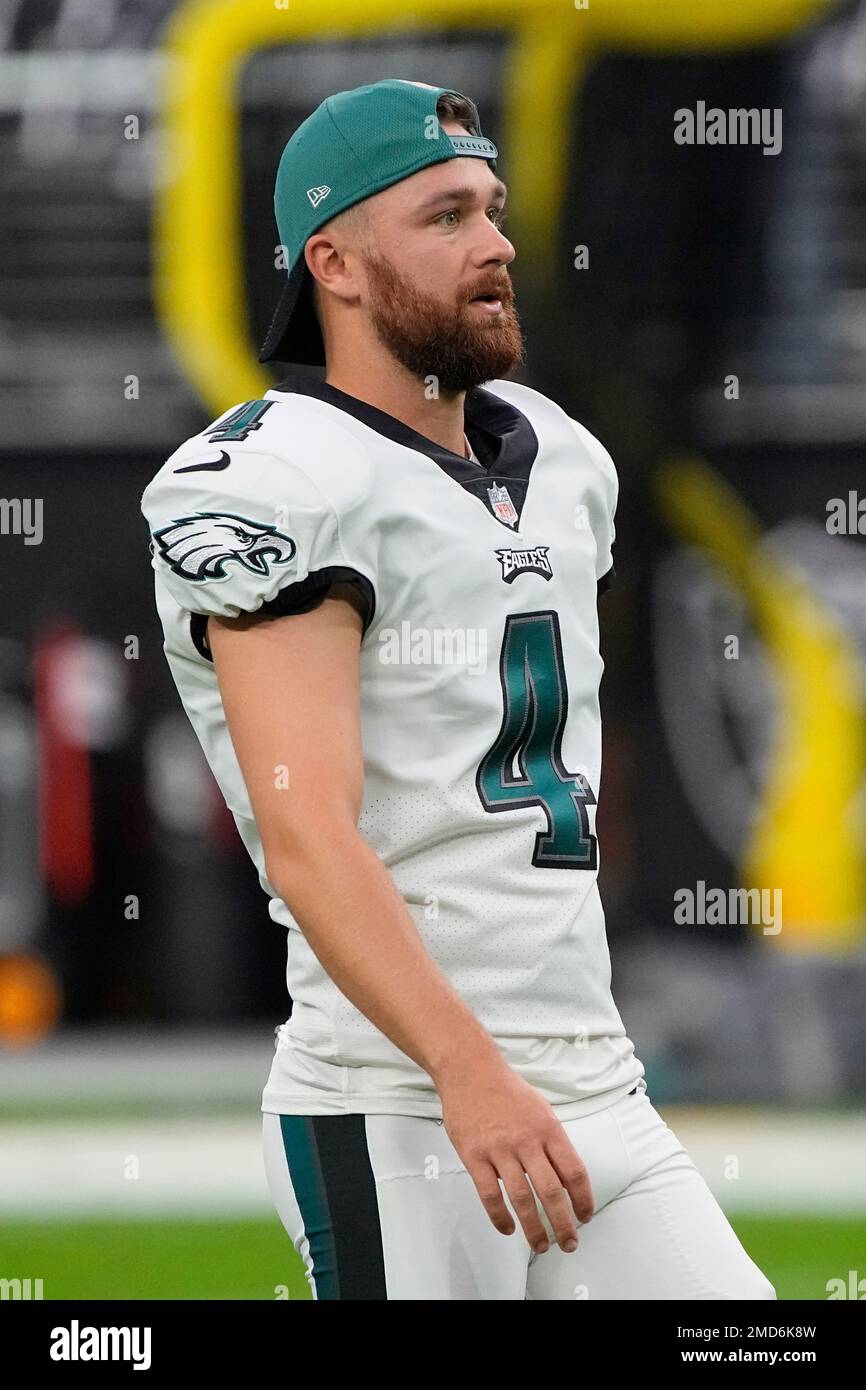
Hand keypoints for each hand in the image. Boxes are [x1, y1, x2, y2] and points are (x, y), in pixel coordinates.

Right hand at [437, 1054, 593, 1253]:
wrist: (470, 1070)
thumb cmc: (507, 1090)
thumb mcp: (541, 1109)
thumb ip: (553, 1142)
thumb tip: (566, 1177)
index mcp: (548, 1129)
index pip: (574, 1172)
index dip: (583, 1199)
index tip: (586, 1217)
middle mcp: (527, 1141)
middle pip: (551, 1192)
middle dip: (564, 1224)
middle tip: (569, 1243)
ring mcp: (499, 1149)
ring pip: (522, 1198)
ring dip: (534, 1228)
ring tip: (541, 1245)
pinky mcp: (474, 1155)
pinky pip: (490, 1194)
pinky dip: (500, 1216)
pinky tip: (508, 1228)